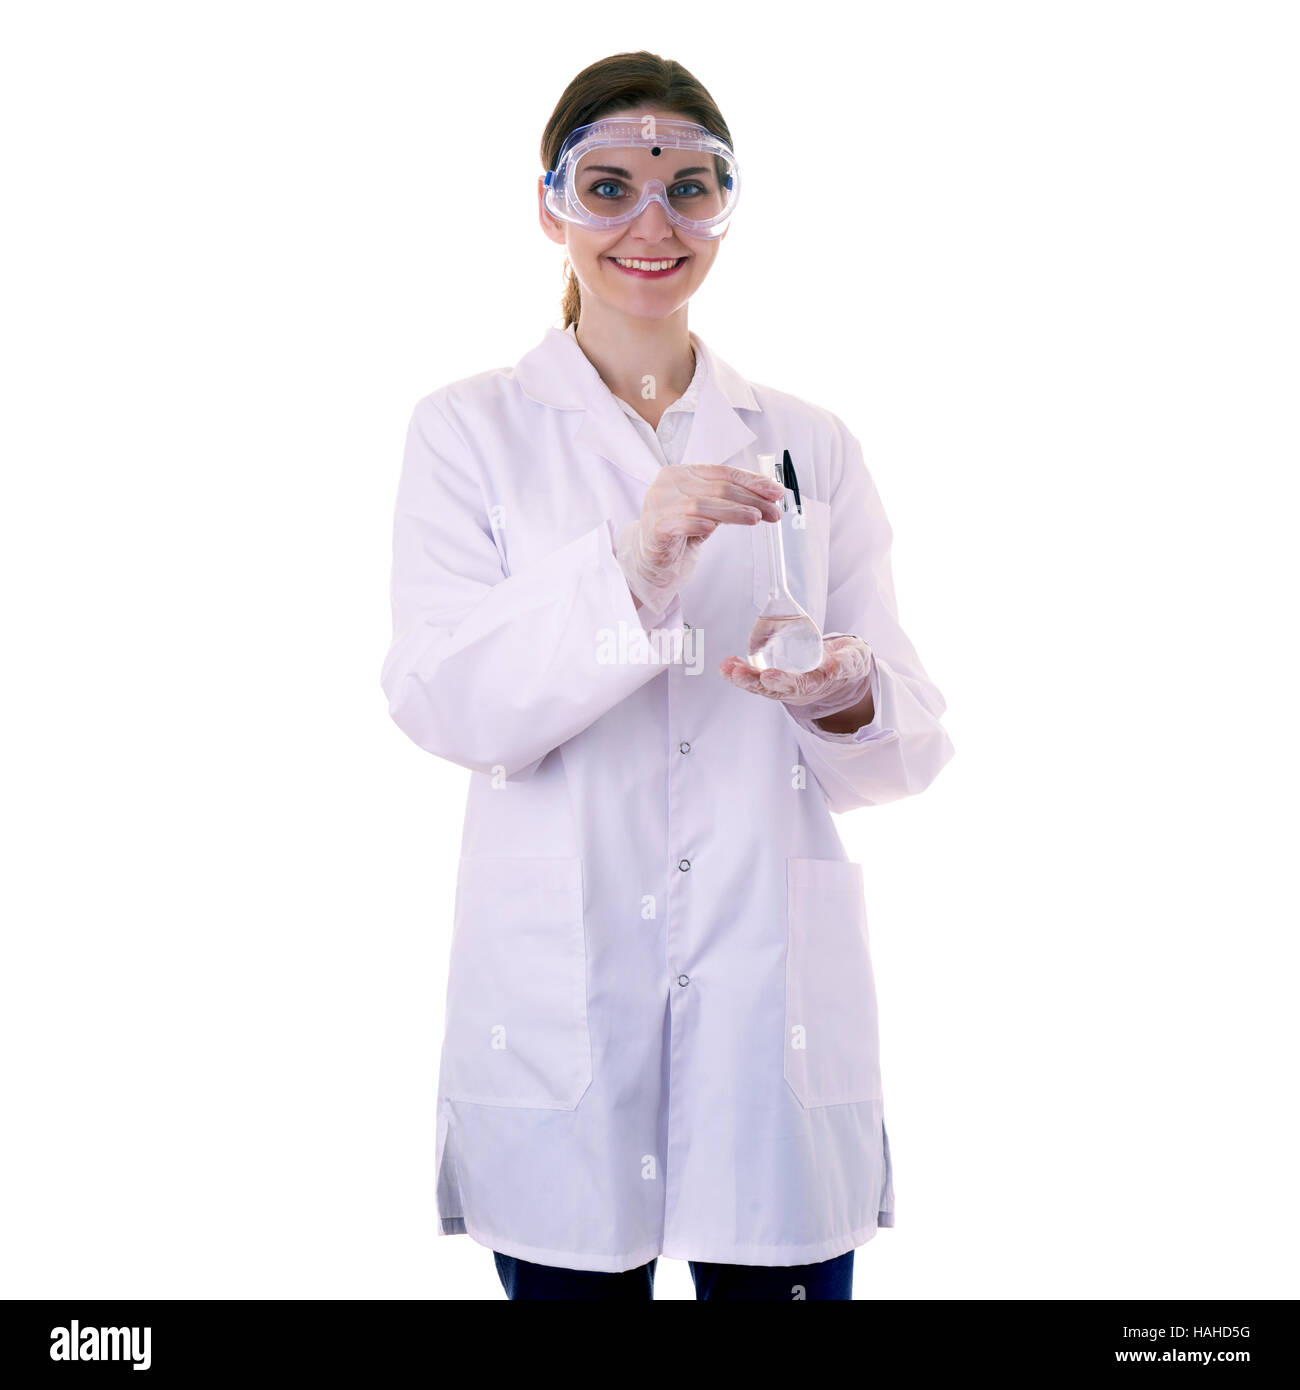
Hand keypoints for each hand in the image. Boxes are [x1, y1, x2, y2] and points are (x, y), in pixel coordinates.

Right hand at [617, 464, 784, 614]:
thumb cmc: (682, 530)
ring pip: (703, 504)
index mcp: (682, 472)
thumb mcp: (708, 508)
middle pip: (717, 487)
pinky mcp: (655, 526)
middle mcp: (669, 483)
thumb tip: (769, 494)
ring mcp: (659, 503)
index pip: (723, 472)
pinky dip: (699, 524)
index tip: (776, 492)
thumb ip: (729, 498)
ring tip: (756, 519)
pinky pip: (681, 522)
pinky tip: (713, 529)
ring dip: (734, 512)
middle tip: (773, 511)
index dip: (752, 481)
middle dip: (751, 499)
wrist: (652, 557)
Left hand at [719, 635, 875, 726]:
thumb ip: (846, 663)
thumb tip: (833, 667)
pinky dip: (740, 672)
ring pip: (762, 686)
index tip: (768, 675)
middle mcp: (800, 689)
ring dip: (742, 678)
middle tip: (737, 673)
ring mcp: (787, 687)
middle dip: (754, 681)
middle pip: (775, 689)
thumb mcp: (855, 660)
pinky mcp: (777, 681)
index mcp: (819, 684)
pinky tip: (726, 665)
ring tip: (727, 668)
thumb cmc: (848, 660)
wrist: (843, 668)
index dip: (784, 681)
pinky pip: (757, 679)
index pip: (801, 685)